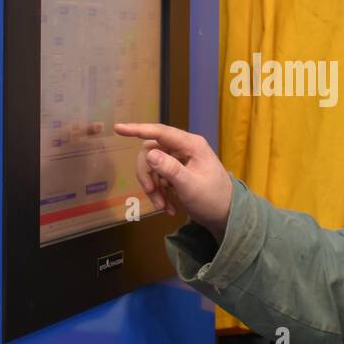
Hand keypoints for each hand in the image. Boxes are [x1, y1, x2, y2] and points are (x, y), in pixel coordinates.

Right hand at [113, 123, 232, 241]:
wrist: (226, 216)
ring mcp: (181, 159)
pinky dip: (159, 192)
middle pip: (151, 151)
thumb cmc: (213, 199)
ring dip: (153, 188)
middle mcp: (185, 148)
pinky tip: (168, 207)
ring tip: (163, 206)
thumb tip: (149, 154)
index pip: (160, 132)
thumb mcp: (190, 186)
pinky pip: (159, 177)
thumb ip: (170, 169)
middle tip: (152, 193)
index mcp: (191, 145)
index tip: (118, 128)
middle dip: (148, 174)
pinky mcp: (177, 171)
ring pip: (153, 166)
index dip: (138, 129)